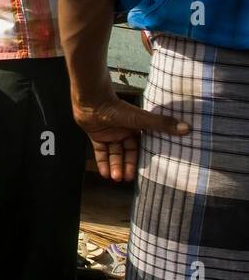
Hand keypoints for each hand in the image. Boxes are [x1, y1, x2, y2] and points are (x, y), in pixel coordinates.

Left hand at [73, 92, 188, 182]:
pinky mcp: (97, 136)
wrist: (92, 101)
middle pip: (126, 153)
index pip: (140, 147)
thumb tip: (187, 128)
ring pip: (114, 154)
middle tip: (126, 179)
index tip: (142, 171)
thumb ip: (162, 124)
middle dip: (126, 166)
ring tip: (116, 178)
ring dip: (114, 166)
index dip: (140, 159)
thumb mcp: (142, 119)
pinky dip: (102, 162)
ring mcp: (110, 134)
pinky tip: (104, 173)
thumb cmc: (118, 108)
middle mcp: (124, 132)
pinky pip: (101, 152)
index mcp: (136, 128)